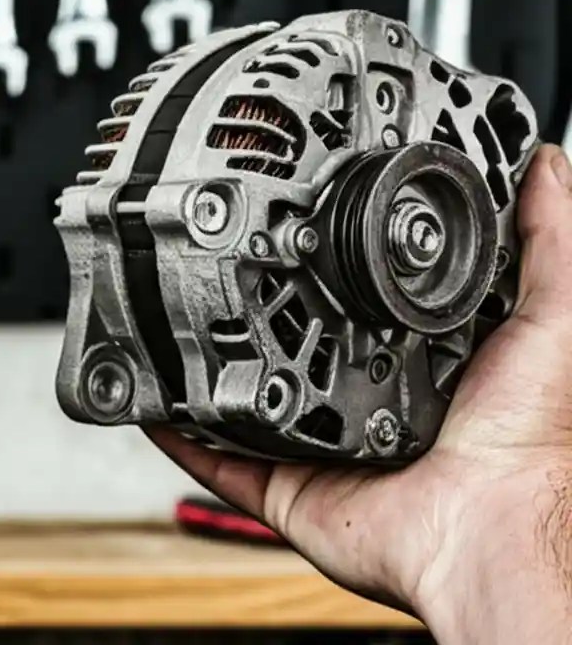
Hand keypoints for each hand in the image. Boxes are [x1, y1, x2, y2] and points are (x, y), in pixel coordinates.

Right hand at [150, 144, 571, 642]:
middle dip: (264, 320)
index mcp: (420, 369)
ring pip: (252, 405)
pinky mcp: (289, 488)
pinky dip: (187, 438)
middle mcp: (364, 408)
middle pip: (300, 354)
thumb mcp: (548, 318)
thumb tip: (542, 167)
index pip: (366, 309)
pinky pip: (222, 464)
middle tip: (227, 274)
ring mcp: (323, 449)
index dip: (334, 275)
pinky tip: (160, 402)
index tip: (305, 233)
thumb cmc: (526, 442)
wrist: (487, 526)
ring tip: (181, 327)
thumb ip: (543, 242)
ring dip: (215, 373)